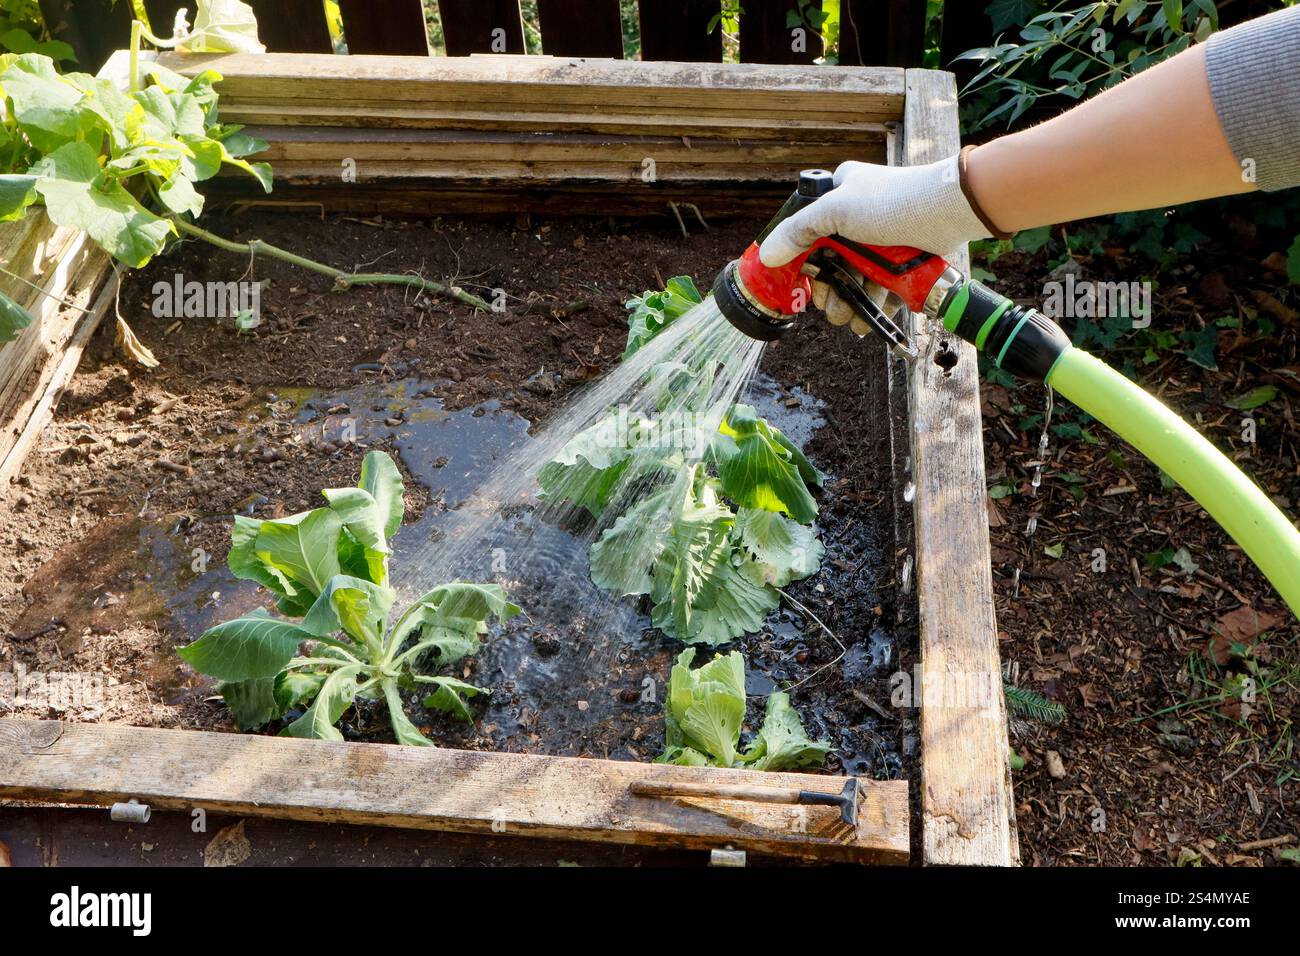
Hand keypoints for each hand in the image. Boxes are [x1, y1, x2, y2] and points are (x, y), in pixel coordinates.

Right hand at [758, 155, 996, 330]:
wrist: (947, 210)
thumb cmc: (892, 201)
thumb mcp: (835, 211)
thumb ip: (798, 232)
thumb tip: (766, 255)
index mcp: (837, 196)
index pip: (807, 235)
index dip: (803, 265)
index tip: (804, 287)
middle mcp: (855, 218)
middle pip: (830, 264)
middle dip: (831, 292)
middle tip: (833, 311)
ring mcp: (878, 241)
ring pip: (854, 279)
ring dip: (852, 304)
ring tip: (855, 320)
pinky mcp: (899, 259)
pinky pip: (878, 286)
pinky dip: (874, 304)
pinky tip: (872, 317)